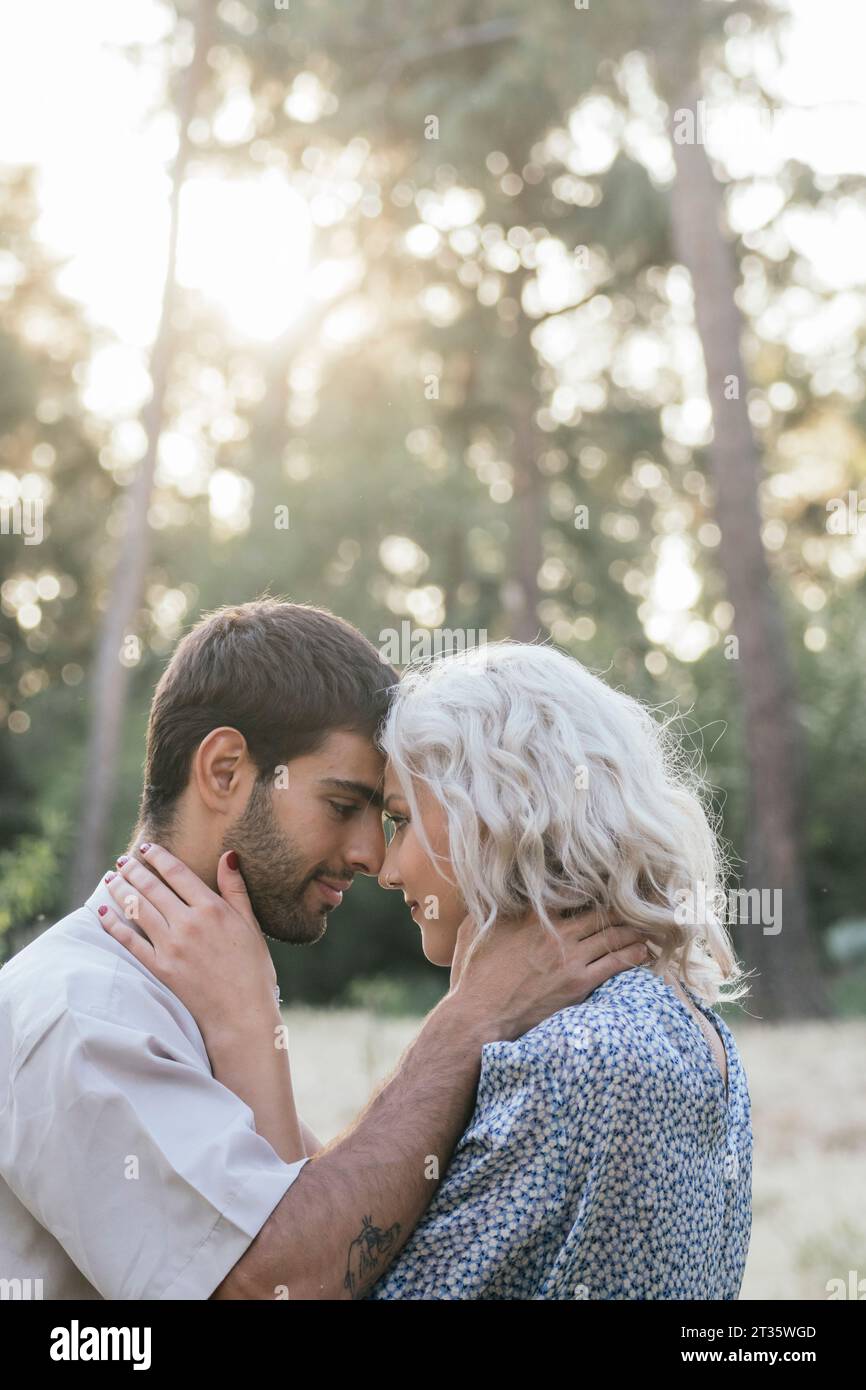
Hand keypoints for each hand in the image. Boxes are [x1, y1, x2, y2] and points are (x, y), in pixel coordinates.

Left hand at [98, 844, 279, 1045]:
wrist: (242, 1015)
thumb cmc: (253, 970)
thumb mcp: (251, 924)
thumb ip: (235, 889)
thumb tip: (228, 855)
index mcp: (212, 909)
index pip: (177, 873)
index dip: (158, 857)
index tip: (146, 848)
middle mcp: (188, 923)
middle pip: (152, 888)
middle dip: (133, 870)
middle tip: (122, 861)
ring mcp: (171, 946)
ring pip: (138, 909)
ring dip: (121, 890)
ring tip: (110, 879)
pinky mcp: (160, 968)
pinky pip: (130, 941)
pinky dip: (114, 924)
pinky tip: (104, 912)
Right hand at [448, 906, 649, 1042]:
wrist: (480, 1016)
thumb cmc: (472, 975)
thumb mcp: (472, 931)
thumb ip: (483, 907)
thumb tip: (484, 892)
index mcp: (531, 915)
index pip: (571, 892)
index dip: (591, 889)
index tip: (605, 885)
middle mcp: (555, 931)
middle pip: (599, 912)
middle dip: (621, 908)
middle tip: (638, 905)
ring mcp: (569, 957)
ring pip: (612, 936)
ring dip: (632, 930)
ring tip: (646, 927)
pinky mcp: (578, 983)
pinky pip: (615, 963)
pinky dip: (632, 954)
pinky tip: (643, 950)